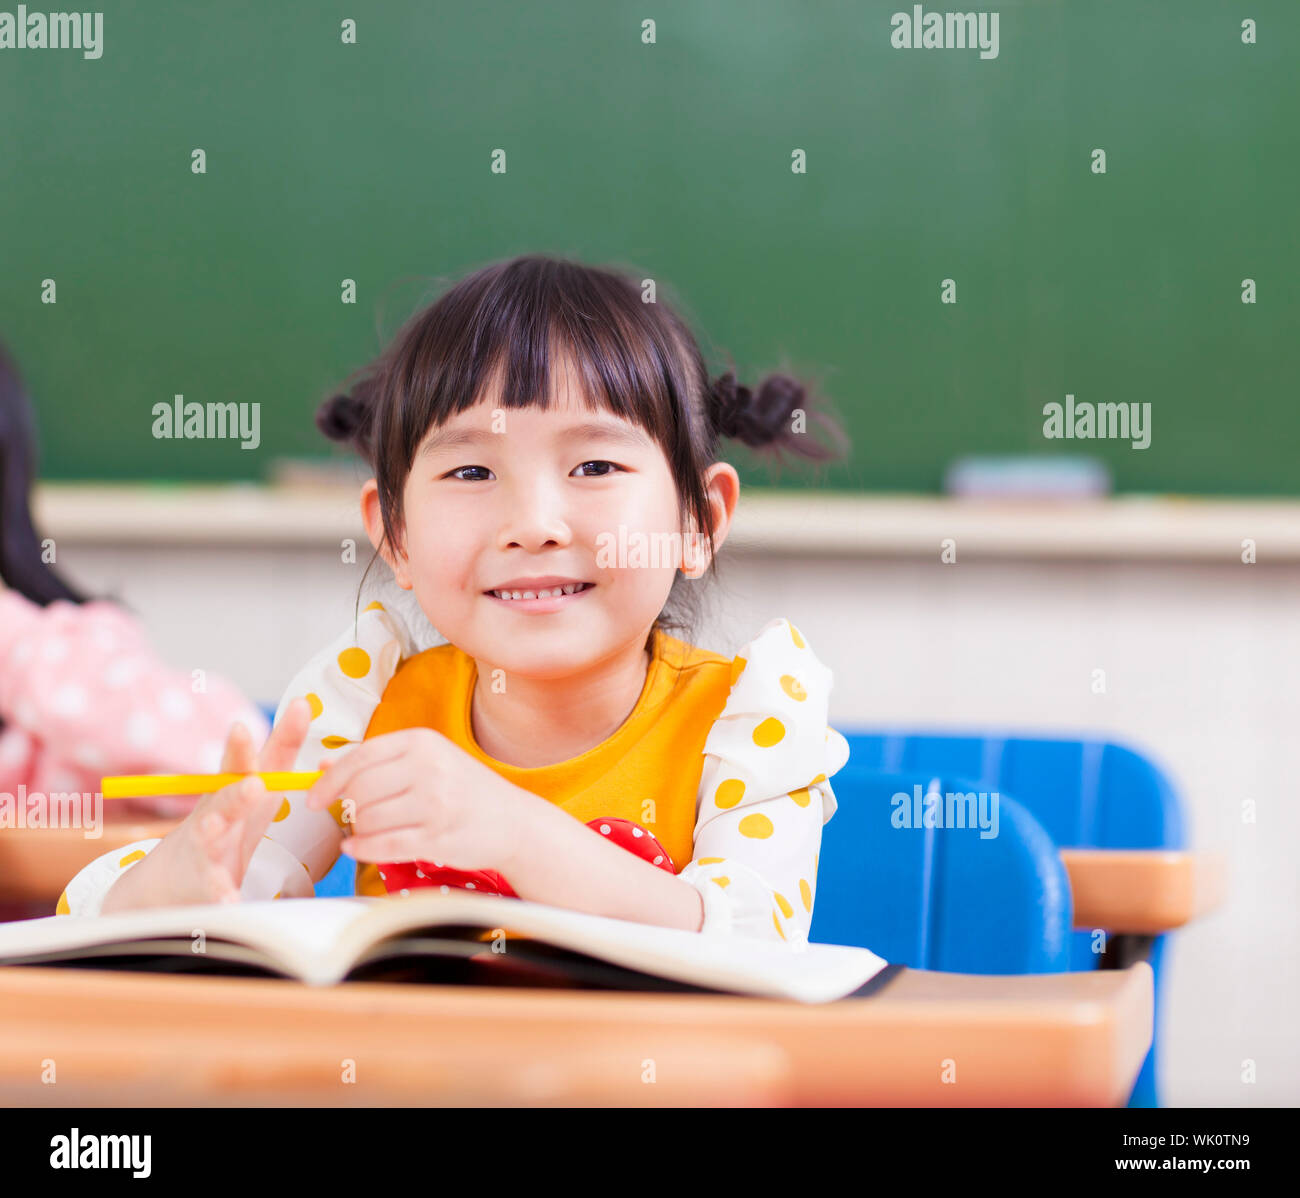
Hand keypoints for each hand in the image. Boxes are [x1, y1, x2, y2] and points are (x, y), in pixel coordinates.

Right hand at [100, 700, 314, 911]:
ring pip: (210, 829)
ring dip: (222, 818)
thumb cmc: (225, 828)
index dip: (284, 734)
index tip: (303, 705)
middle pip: (228, 788)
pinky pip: (212, 887)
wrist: (170, 879)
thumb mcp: (253, 793)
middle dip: (238, 772)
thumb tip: (313, 719)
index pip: (263, 758)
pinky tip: (229, 900)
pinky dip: (220, 894)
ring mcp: (205, 845)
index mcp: (238, 789)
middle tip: (250, 761)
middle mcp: (219, 811)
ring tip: (227, 813)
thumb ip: (279, 762)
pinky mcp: (201, 881)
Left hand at [303, 728, 526, 872]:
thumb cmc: (464, 790)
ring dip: (358, 831)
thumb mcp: (427, 761)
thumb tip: (324, 765)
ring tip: (367, 831)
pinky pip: (382, 845)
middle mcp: (428, 768)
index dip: (329, 781)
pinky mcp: (437, 837)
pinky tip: (358, 848)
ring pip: (367, 819)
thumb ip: (377, 761)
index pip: (359, 758)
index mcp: (422, 742)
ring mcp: (434, 804)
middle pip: (359, 791)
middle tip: (352, 817)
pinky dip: (362, 849)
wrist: (513, 822)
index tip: (312, 797)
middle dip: (347, 809)